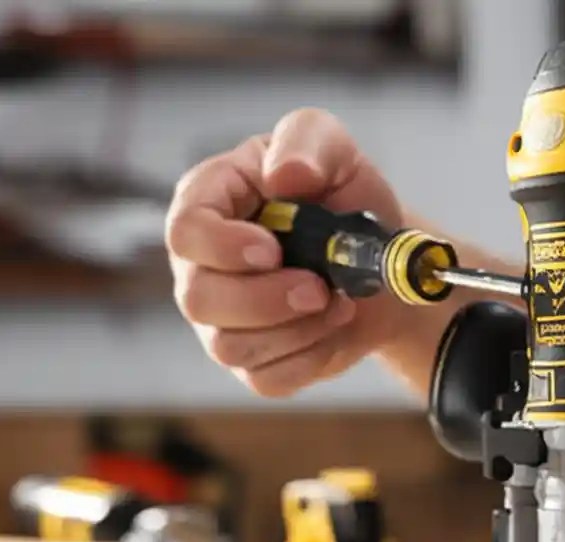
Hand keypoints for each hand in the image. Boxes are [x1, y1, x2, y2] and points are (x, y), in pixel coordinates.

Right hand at [166, 108, 407, 396]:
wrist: (380, 260)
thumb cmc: (343, 196)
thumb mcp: (334, 148)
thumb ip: (307, 140)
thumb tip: (284, 175)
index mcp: (209, 203)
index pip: (184, 232)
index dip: (223, 246)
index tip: (272, 249)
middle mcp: (200, 265)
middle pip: (198, 298)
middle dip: (266, 299)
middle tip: (319, 287)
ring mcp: (220, 319)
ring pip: (230, 346)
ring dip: (296, 329)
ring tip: (337, 300)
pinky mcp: (251, 361)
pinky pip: (266, 378)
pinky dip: (311, 356)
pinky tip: (333, 327)